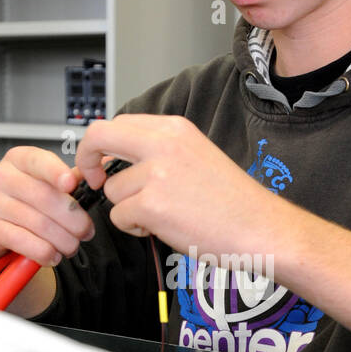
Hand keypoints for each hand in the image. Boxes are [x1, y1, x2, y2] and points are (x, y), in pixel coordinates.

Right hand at [0, 145, 95, 272]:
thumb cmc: (17, 201)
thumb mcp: (39, 182)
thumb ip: (68, 177)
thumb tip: (101, 169)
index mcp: (18, 159)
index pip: (39, 161)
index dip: (57, 173)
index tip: (71, 184)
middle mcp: (2, 177)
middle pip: (46, 198)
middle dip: (74, 220)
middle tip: (86, 232)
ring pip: (39, 223)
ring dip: (63, 240)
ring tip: (72, 247)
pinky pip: (24, 241)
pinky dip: (44, 252)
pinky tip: (53, 256)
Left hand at [74, 115, 276, 255]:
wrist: (262, 228)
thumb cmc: (234, 202)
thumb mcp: (196, 156)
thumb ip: (158, 152)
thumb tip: (116, 160)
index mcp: (175, 129)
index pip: (117, 123)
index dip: (100, 145)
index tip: (101, 165)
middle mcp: (163, 143)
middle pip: (99, 137)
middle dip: (88, 162)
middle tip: (97, 183)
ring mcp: (156, 173)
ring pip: (113, 190)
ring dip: (127, 208)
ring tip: (161, 215)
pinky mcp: (152, 205)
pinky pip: (120, 217)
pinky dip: (135, 228)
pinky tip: (163, 227)